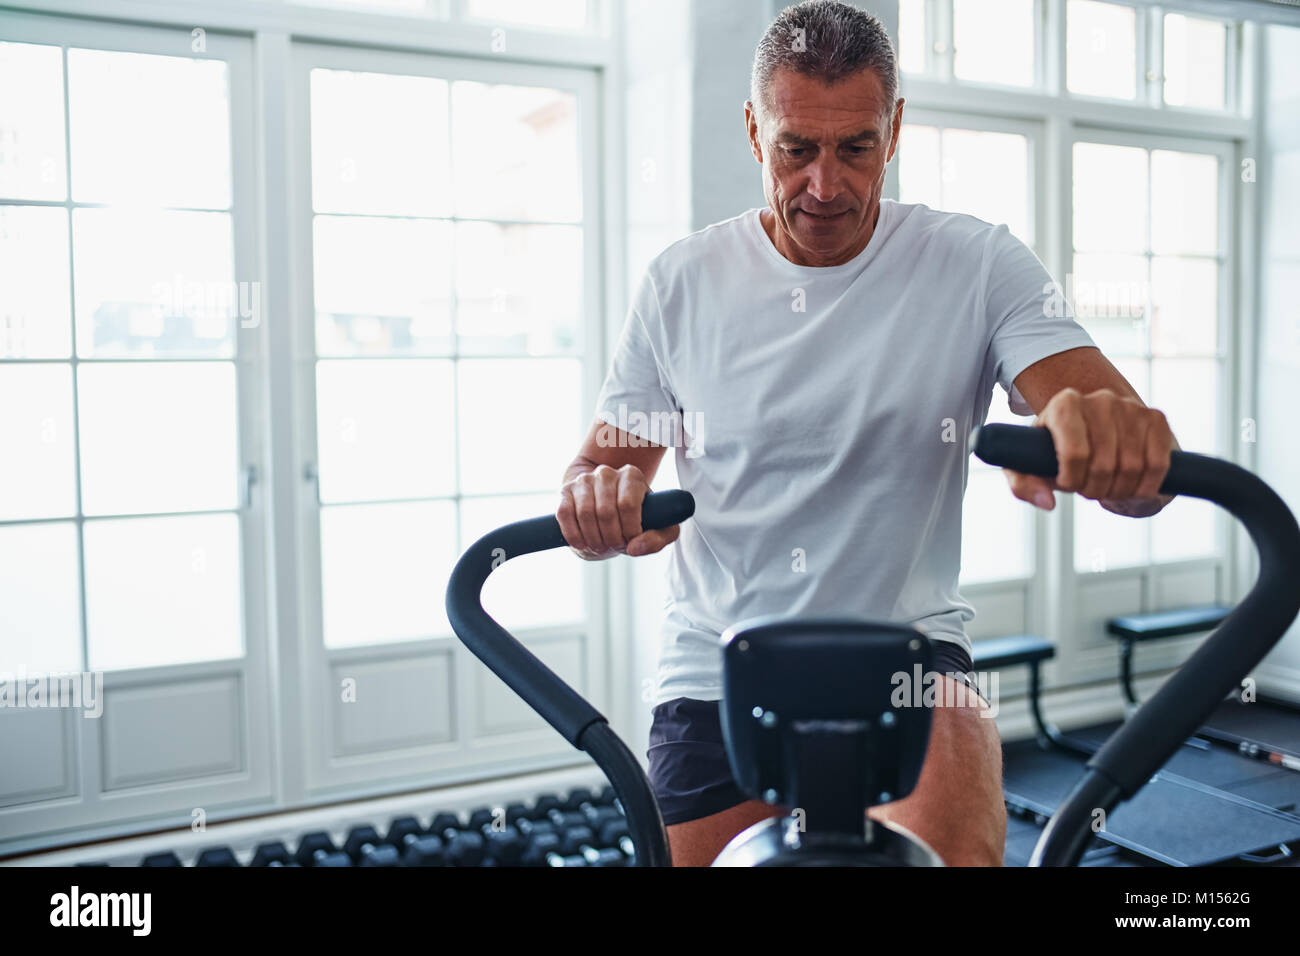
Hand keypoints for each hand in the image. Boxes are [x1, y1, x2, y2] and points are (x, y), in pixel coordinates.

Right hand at [557, 464, 680, 558]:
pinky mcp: (565, 491)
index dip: (629, 529)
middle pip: (606, 511)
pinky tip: (581, 543)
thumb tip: (635, 547)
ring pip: (585, 513)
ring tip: (600, 546)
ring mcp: (584, 480)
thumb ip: (657, 540)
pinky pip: (564, 514)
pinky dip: (573, 534)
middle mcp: (607, 473)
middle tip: (614, 546)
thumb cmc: (636, 521)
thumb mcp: (658, 530)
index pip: (628, 504)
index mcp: (632, 476)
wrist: (607, 516)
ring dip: (593, 539)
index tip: (630, 541)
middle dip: (611, 538)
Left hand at [1003, 388, 1174, 517]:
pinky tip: (1133, 487)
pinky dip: (1146, 487)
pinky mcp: (1156, 418)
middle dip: (1095, 489)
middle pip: (1104, 465)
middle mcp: (1100, 399)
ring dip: (1120, 490)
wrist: (1093, 433)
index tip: (1068, 484)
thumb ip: (1024, 485)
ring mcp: (1131, 407)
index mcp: (1064, 404)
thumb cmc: (1056, 453)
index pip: (1074, 455)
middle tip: (1089, 490)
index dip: (1072, 481)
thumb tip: (1047, 502)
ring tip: (1108, 487)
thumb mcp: (1029, 466)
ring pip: (1132, 468)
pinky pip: (1158, 465)